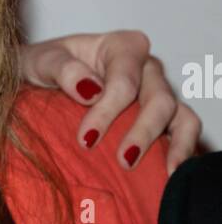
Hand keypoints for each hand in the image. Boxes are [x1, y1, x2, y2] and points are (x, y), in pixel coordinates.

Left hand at [19, 30, 200, 174]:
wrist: (39, 86)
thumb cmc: (43, 70)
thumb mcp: (40, 62)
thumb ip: (61, 69)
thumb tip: (90, 89)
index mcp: (120, 47)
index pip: (125, 79)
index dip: (109, 110)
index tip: (86, 139)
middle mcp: (146, 68)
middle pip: (158, 98)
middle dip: (142, 131)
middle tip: (123, 161)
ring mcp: (157, 93)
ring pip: (179, 115)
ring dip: (174, 145)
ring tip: (164, 174)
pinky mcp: (162, 119)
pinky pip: (184, 131)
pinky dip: (183, 151)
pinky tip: (171, 176)